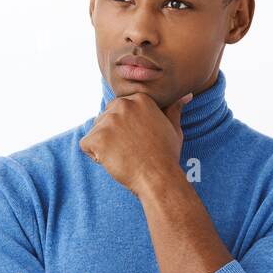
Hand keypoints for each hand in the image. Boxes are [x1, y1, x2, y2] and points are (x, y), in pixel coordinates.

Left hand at [78, 90, 192, 198]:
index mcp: (139, 99)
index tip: (138, 141)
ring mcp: (108, 121)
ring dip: (104, 145)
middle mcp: (122, 105)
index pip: (120, 110)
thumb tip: (186, 95)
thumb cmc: (167, 155)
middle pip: (106, 118)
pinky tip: (112, 161)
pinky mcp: (96, 138)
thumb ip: (173, 109)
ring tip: (123, 156)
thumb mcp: (173, 128)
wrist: (158, 177)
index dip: (126, 129)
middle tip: (130, 150)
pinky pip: (86, 145)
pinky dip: (95, 156)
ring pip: (96, 132)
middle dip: (113, 135)